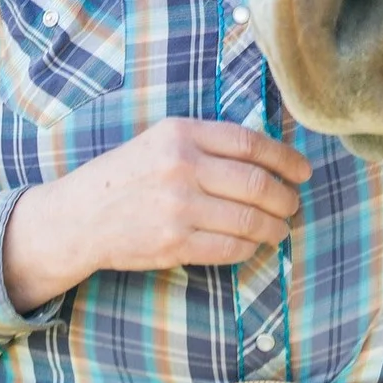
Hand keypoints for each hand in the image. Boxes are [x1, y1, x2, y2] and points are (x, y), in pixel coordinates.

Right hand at [2, 117, 311, 311]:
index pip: (250, 143)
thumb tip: (271, 154)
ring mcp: (178, 207)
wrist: (79, 217)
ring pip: (248, 219)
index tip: (303, 171)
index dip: (286, 158)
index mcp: (182, 133)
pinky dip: (249, 248)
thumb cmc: (128, 175)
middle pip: (256, 183)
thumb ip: (209, 141)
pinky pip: (229, 248)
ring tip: (280, 228)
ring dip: (274, 227)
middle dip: (285, 198)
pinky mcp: (173, 243)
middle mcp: (181, 167)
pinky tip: (252, 244)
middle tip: (293, 204)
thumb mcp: (162, 139)